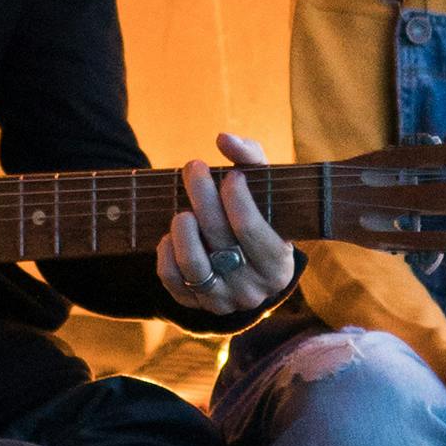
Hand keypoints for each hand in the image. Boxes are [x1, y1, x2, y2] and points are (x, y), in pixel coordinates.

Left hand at [155, 130, 299, 329]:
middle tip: (193, 167)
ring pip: (194, 266)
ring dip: (183, 230)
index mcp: (279, 265)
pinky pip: (173, 282)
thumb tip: (224, 138)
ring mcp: (223, 301)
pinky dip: (167, 255)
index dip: (236, 199)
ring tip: (182, 210)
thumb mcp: (266, 190)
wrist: (246, 267)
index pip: (252, 229)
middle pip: (221, 239)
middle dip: (203, 196)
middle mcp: (253, 289)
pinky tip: (170, 236)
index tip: (228, 175)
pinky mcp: (196, 307)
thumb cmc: (259, 217)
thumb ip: (251, 159)